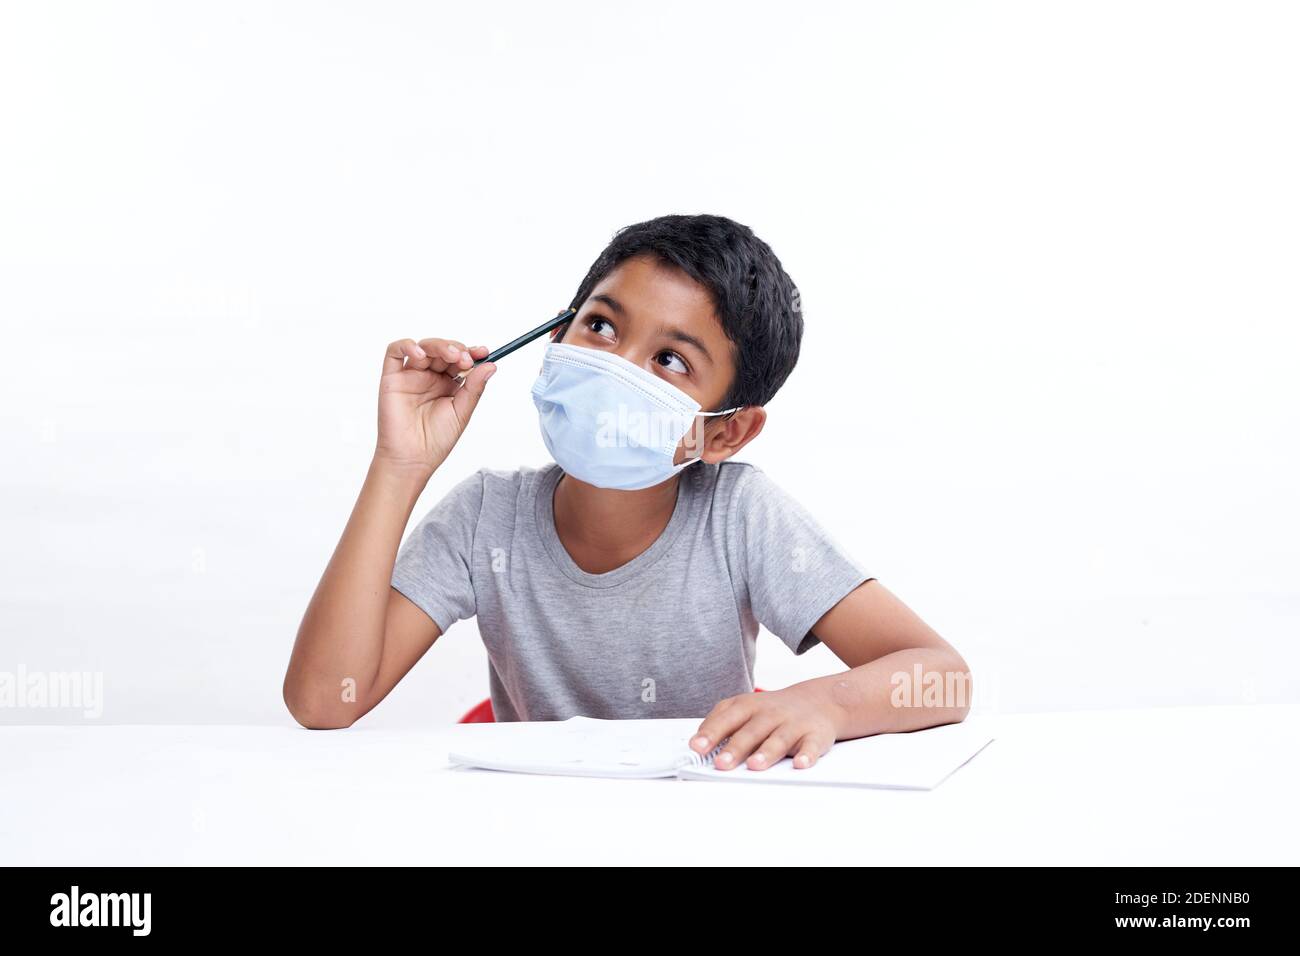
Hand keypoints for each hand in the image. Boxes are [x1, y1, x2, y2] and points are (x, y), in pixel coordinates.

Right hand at [374, 337, 494, 474]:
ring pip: (423, 347)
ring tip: (452, 356)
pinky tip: (420, 353)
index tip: (484, 352)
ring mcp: (411, 376)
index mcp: (448, 384)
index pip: (460, 360)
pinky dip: (407, 345)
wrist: (413, 459)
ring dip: (439, 345)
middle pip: (443, 350)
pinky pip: (394, 352)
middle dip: (457, 349)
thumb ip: (474, 388)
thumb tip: (490, 365)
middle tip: (466, 359)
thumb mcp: (462, 412)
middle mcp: (430, 377)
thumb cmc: (436, 440)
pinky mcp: (392, 378)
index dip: (471, 352)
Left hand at [688, 683, 841, 770]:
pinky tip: (800, 764)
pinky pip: (811, 746)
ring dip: (767, 752)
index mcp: (749, 706)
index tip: (697, 747)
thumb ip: (719, 722)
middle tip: (721, 764)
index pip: (727, 719)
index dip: (711, 733)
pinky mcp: (815, 736)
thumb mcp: (744, 708)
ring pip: (779, 739)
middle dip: (735, 747)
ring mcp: (793, 724)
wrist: (817, 701)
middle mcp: (770, 714)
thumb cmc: (772, 711)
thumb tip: (696, 743)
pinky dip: (807, 755)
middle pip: (751, 731)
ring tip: (754, 765)